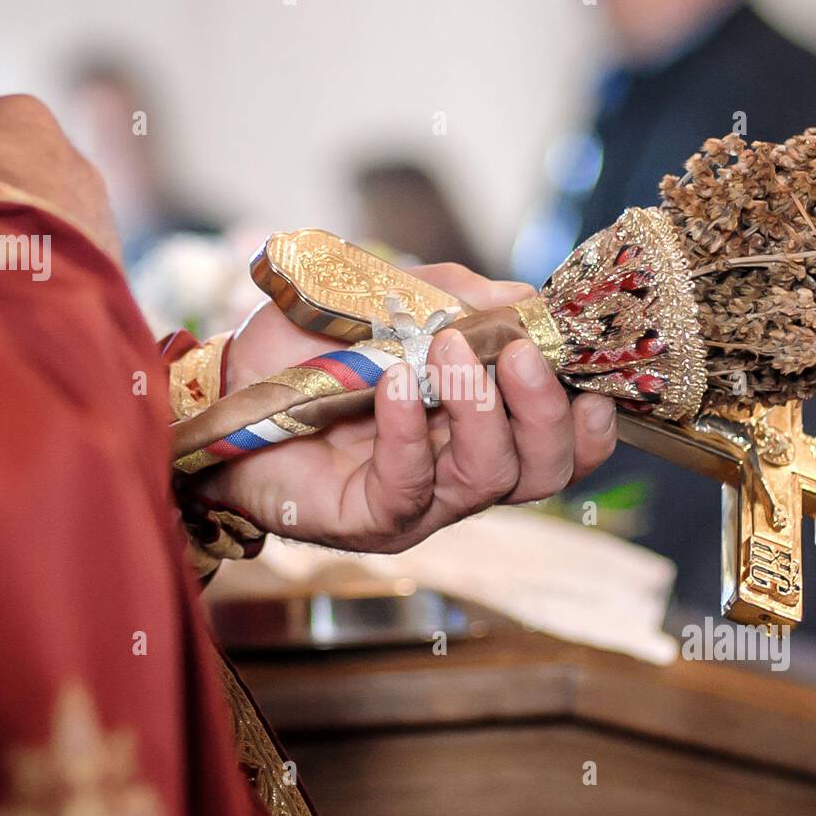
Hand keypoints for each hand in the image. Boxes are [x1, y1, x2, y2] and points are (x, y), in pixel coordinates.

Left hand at [192, 264, 617, 552]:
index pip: (563, 439)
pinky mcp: (370, 520)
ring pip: (490, 480)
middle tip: (524, 353)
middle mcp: (462, 470)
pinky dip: (410, 432)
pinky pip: (410, 487)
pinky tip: (396, 384)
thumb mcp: (387, 297)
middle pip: (544, 470)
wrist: (225, 389)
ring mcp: (420, 501)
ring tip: (452, 351)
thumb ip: (454, 295)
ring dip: (482, 411)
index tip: (589, 366)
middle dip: (545, 411)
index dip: (589, 414)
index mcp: (481, 423)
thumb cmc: (308, 350)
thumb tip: (525, 297)